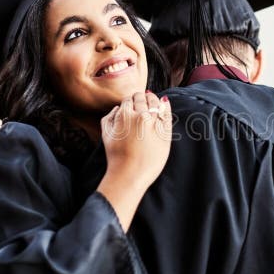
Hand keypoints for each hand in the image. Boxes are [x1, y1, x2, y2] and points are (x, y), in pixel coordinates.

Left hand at [98, 91, 172, 228]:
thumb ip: (166, 118)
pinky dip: (116, 112)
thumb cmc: (150, 161)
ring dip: (130, 103)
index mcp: (149, 117)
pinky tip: (121, 119)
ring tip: (134, 114)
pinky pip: (111, 113)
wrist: (129, 176)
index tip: (154, 103)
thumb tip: (163, 99)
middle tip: (144, 107)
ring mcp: (118, 121)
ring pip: (125, 102)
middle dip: (142, 99)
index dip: (154, 99)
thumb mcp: (165, 140)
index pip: (152, 99)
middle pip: (138, 97)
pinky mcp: (107, 129)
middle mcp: (132, 115)